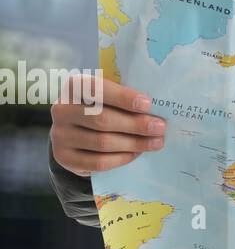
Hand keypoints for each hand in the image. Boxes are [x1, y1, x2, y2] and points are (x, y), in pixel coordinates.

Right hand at [50, 74, 166, 176]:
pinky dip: (121, 158)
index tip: (148, 104)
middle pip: (102, 119)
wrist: (74, 130)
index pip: (97, 89)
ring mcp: (59, 136)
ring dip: (134, 143)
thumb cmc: (100, 105)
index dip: (123, 97)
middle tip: (160, 127)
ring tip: (155, 142)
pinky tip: (137, 153)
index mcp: (74, 87)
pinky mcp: (64, 158)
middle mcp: (61, 110)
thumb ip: (124, 97)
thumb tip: (155, 110)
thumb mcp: (108, 95)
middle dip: (136, 124)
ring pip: (102, 143)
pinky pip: (97, 162)